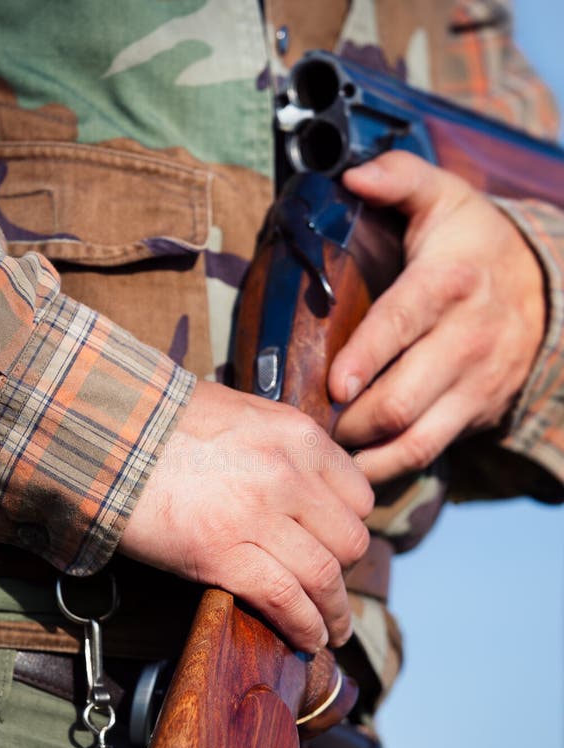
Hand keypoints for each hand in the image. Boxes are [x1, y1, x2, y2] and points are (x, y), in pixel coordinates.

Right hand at [119, 381, 372, 652]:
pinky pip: (284, 600)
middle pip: (349, 541)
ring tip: (330, 632)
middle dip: (345, 572)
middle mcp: (289, 474)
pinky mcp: (223, 554)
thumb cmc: (166, 423)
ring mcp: (258, 516)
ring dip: (333, 613)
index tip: (338, 547)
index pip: (359, 496)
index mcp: (299, 436)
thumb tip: (304, 484)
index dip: (350, 528)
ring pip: (324, 577)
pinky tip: (307, 639)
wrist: (107, 435)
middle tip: (330, 588)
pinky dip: (303, 627)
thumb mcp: (244, 415)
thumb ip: (283, 447)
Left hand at [328, 151, 545, 482]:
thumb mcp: (445, 198)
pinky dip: (388, 466)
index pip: (402, 323)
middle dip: (351, 418)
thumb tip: (353, 176)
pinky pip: (429, 451)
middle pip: (402, 397)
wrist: (545, 289)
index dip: (366, 357)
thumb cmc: (473, 244)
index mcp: (448, 282)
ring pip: (415, 436)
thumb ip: (400, 178)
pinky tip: (355, 467)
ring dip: (365, 450)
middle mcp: (467, 338)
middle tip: (310, 419)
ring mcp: (475, 382)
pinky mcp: (477, 411)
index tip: (333, 384)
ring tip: (327, 447)